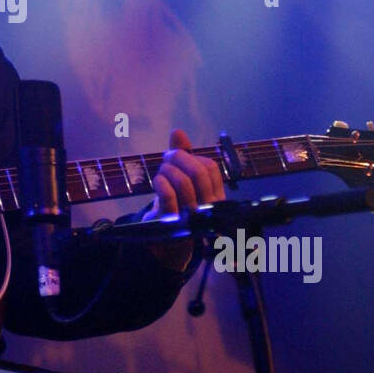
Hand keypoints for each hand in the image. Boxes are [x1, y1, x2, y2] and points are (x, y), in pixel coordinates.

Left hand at [142, 129, 226, 270]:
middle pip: (198, 172)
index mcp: (215, 195)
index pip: (211, 167)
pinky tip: (157, 182)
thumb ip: (182, 154)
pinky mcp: (172, 222)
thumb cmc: (176, 204)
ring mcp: (191, 216)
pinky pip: (169, 196)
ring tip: (161, 172)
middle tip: (166, 159)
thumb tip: (178, 132)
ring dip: (167, 170)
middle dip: (179, 158)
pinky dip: (160, 182)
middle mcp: (208, 207)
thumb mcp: (180, 178)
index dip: (193, 156)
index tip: (178, 155)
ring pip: (183, 182)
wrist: (166, 240)